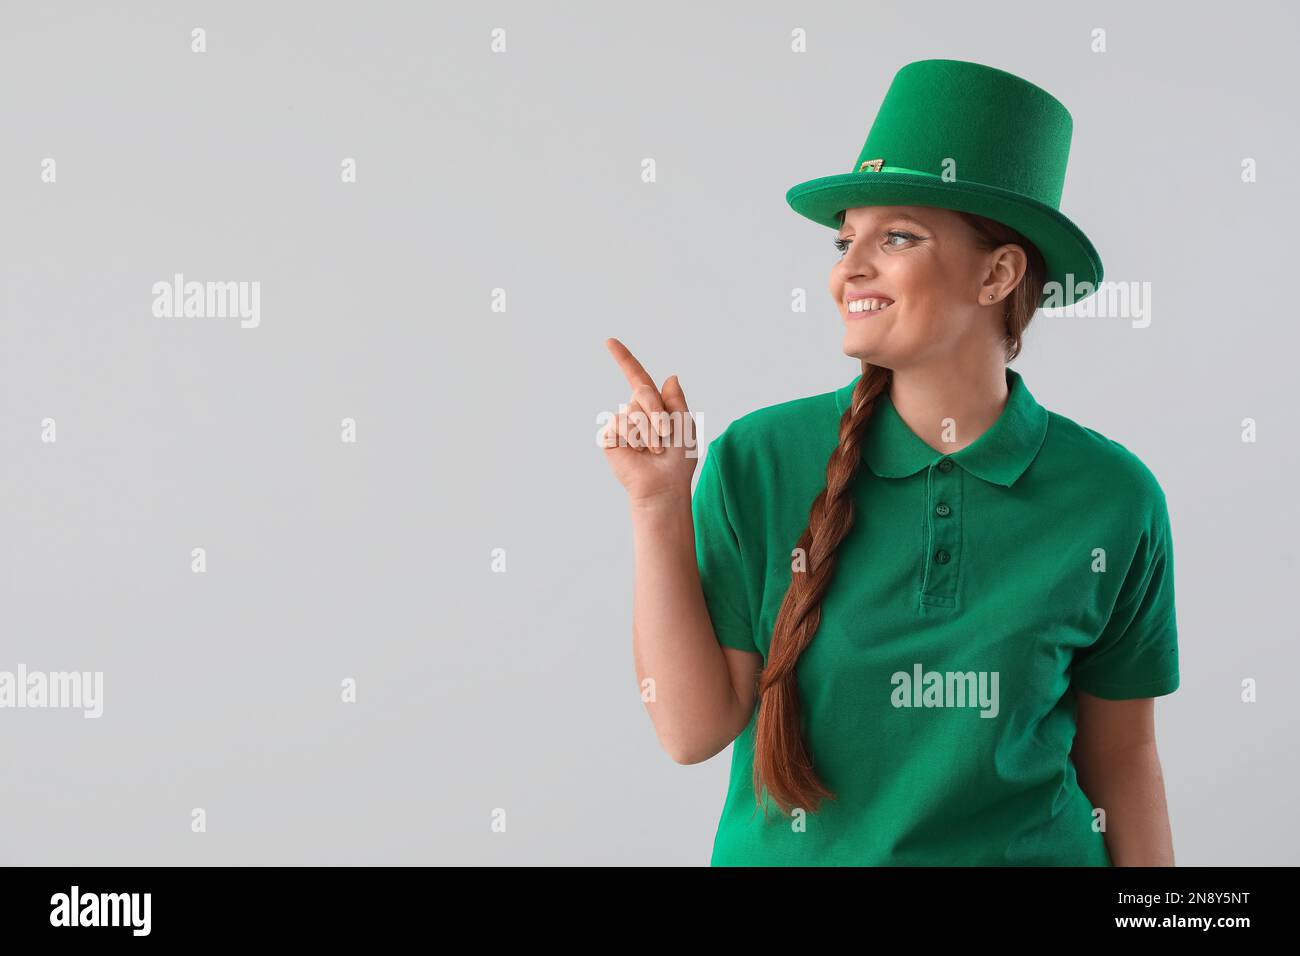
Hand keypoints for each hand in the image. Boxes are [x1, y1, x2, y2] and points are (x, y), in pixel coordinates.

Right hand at [600, 337, 697, 504]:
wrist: (664, 485)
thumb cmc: (677, 460)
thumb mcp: (685, 424)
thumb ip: (676, 400)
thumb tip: (670, 377)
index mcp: (652, 406)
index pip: (635, 377)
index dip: (623, 359)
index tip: (609, 341)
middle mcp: (633, 412)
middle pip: (641, 390)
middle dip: (658, 411)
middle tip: (666, 434)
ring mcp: (620, 425)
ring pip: (632, 409)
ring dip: (650, 430)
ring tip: (653, 450)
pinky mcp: (610, 438)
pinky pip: (620, 424)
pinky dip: (635, 437)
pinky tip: (637, 452)